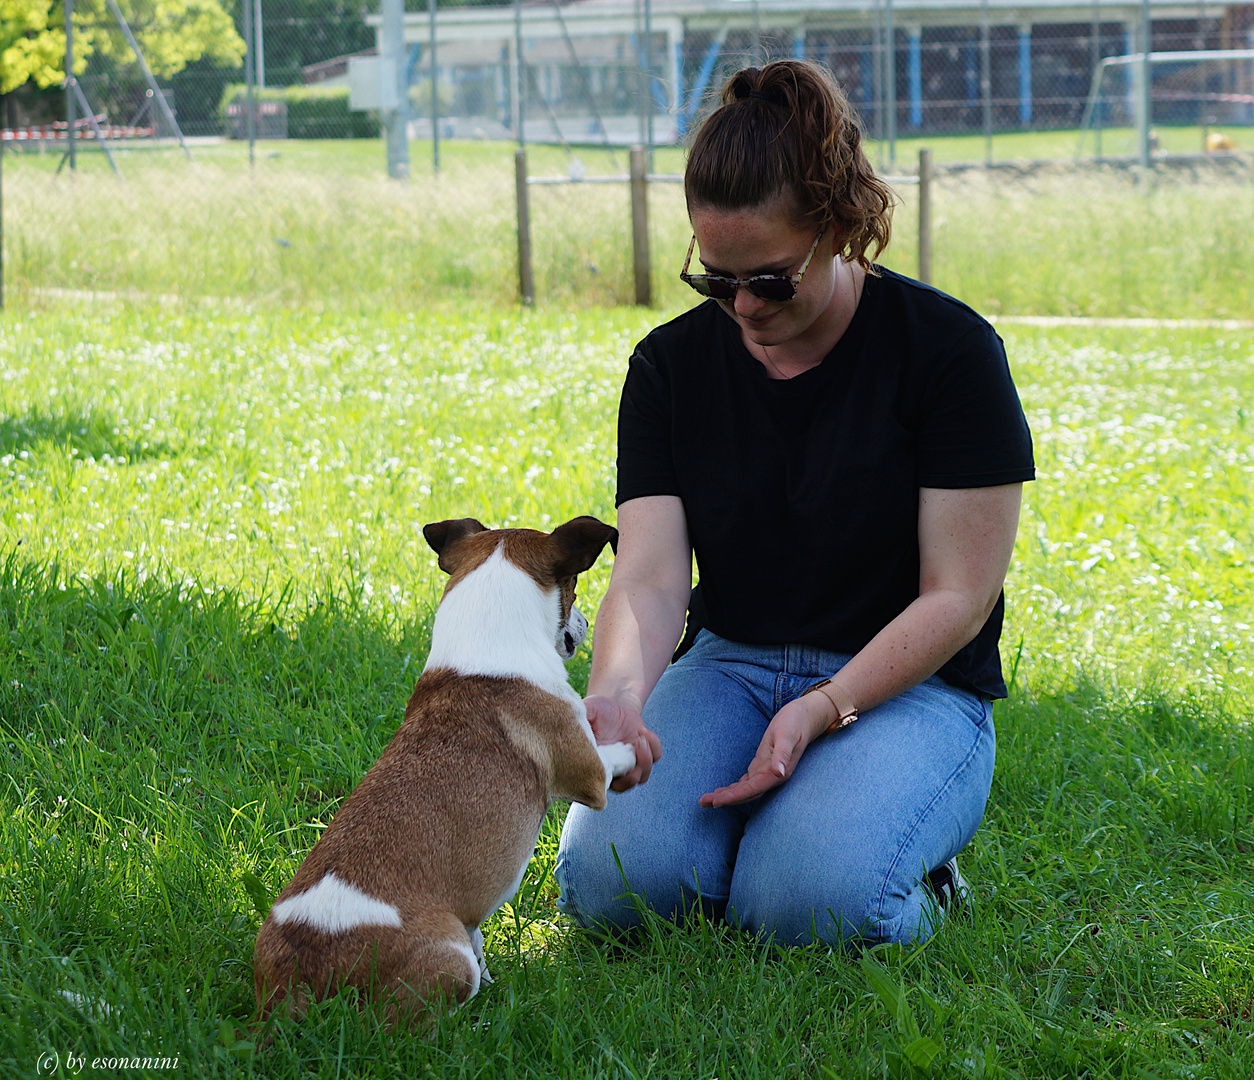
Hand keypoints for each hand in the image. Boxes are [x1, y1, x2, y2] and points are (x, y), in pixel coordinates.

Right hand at [584, 695, 661, 790]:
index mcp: (595, 764)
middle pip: (623, 787)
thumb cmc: (597, 711)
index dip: (604, 782)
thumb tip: (573, 724)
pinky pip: (655, 756)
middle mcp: (613, 768)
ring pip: (643, 776)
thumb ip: (582, 717)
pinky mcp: (646, 752)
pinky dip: (653, 746)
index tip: (609, 766)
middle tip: (632, 762)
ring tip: (640, 740)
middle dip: (629, 780)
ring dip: (644, 761)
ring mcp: (631, 762)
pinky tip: (643, 731)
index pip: (599, 786)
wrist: (615, 704)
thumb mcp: (587, 710)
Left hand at [698, 691, 833, 807]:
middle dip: (725, 799)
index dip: (734, 797)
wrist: (804, 718)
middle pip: (745, 794)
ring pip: (744, 790)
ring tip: (706, 800)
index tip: (716, 801)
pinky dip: (733, 788)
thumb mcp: (787, 735)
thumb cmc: (794, 723)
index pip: (751, 789)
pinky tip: (722, 792)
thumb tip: (779, 773)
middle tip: (702, 803)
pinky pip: (746, 783)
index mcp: (777, 773)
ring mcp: (767, 773)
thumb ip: (783, 754)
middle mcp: (771, 777)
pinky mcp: (763, 766)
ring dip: (726, 796)